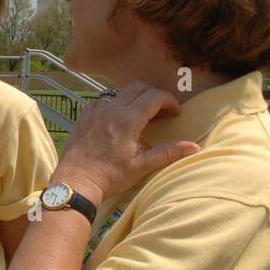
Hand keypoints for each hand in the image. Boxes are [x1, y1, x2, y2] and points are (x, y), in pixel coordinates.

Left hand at [55, 80, 200, 204]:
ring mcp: (95, 110)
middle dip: (154, 95)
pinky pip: (103, 101)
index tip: (175, 113)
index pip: (155, 96)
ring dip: (135, 100)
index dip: (169, 101)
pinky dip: (115, 106)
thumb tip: (194, 147)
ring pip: (120, 93)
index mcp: (128, 120)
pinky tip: (117, 122)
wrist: (76, 182)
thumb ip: (168, 153)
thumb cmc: (109, 177)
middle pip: (139, 87)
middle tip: (161, 112)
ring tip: (140, 118)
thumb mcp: (141, 167)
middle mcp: (111, 109)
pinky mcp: (84, 115)